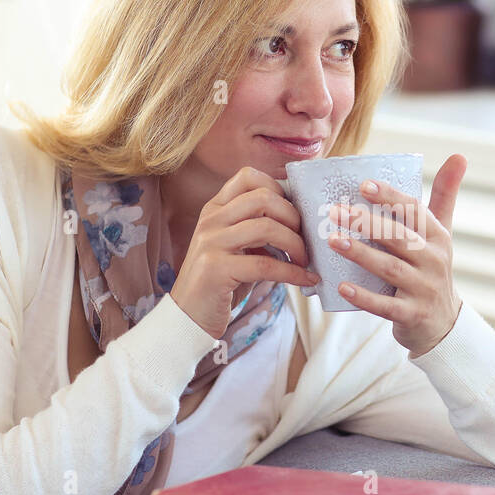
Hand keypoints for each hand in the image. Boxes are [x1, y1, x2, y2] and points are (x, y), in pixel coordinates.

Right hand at [169, 166, 320, 338]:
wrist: (188, 317)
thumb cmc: (221, 282)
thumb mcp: (236, 248)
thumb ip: (257, 230)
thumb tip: (302, 223)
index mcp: (215, 209)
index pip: (248, 177)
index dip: (279, 188)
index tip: (295, 212)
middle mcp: (211, 221)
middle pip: (263, 198)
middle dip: (294, 217)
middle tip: (306, 239)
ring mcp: (211, 243)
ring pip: (267, 228)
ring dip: (296, 245)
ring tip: (305, 260)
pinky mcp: (216, 270)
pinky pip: (265, 265)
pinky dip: (293, 273)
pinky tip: (305, 280)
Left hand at [326, 154, 466, 357]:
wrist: (443, 323)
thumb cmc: (432, 268)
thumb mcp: (442, 233)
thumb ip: (444, 195)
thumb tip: (459, 155)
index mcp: (438, 237)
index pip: (415, 212)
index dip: (390, 198)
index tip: (363, 185)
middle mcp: (433, 261)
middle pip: (399, 237)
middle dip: (367, 223)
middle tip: (335, 211)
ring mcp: (423, 289)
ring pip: (390, 268)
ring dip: (361, 254)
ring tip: (333, 241)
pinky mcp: (411, 314)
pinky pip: (385, 305)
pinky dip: (363, 297)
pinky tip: (342, 285)